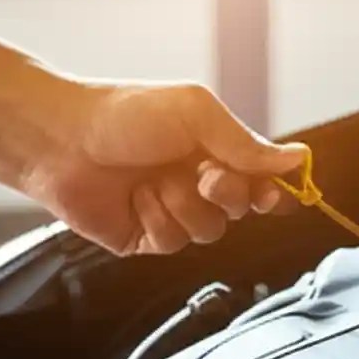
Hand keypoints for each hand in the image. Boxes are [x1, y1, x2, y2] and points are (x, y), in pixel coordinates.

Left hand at [22, 82, 305, 255]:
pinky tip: (135, 199)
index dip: (275, 191)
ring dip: (185, 205)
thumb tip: (297, 159)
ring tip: (154, 181)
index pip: (263, 180)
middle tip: (202, 174)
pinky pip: (174, 244)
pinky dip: (156, 220)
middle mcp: (197, 182)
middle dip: (226, 193)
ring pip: (211, 231)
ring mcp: (173, 210)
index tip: (276, 193)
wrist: (62, 139)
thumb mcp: (196, 114)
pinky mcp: (147, 237)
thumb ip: (246, 143)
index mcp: (215, 149)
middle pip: (243, 208)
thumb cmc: (123, 114)